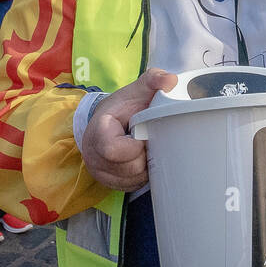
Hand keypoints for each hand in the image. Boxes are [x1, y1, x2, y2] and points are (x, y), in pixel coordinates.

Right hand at [81, 69, 177, 190]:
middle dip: (145, 154)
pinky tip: (142, 158)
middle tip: (147, 140)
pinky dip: (143, 174)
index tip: (141, 133)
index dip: (134, 145)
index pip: (113, 149)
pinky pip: (134, 186)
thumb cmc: (122, 108)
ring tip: (145, 148)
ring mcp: (102, 173)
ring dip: (146, 165)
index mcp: (98, 133)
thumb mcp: (136, 90)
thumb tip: (170, 80)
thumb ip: (152, 81)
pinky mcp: (112, 184)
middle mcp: (95, 157)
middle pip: (130, 167)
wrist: (107, 122)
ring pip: (134, 179)